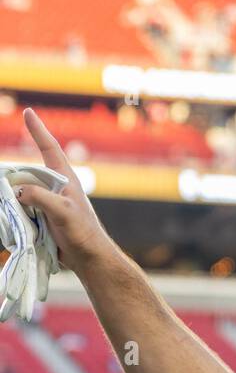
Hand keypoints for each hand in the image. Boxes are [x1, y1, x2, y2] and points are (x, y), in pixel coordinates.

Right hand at [15, 108, 112, 273]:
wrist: (89, 260)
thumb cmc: (83, 234)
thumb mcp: (63, 211)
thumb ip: (40, 197)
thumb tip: (19, 192)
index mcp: (64, 179)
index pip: (49, 148)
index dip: (38, 130)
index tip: (28, 112)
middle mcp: (55, 188)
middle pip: (28, 172)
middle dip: (14, 176)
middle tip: (9, 189)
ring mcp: (48, 203)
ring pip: (23, 192)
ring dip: (13, 198)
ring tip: (16, 208)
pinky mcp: (44, 218)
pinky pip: (24, 209)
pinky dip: (16, 212)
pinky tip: (11, 219)